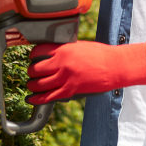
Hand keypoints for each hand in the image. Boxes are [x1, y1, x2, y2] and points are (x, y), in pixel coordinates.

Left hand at [26, 40, 145, 103]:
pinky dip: (36, 99)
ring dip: (32, 85)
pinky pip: (47, 97)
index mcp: (64, 48)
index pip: (39, 51)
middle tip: (32, 72)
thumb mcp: (79, 46)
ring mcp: (65, 78)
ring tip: (32, 84)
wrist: (114, 66)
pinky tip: (31, 98)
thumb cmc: (100, 55)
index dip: (33, 55)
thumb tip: (51, 54)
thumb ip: (64, 50)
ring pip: (39, 84)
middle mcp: (62, 63)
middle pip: (36, 69)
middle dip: (31, 71)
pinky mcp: (70, 90)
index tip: (33, 58)